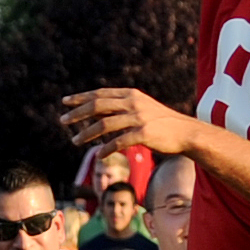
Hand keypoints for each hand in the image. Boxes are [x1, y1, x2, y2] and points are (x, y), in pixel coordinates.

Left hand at [58, 86, 195, 160]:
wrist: (186, 133)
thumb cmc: (161, 123)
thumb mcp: (141, 108)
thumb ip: (120, 107)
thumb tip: (94, 111)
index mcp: (131, 95)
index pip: (100, 94)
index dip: (81, 98)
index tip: (65, 102)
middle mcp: (133, 103)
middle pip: (97, 106)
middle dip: (77, 114)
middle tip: (62, 121)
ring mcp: (138, 118)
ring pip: (104, 125)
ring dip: (86, 134)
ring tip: (75, 141)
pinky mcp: (144, 134)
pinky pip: (118, 142)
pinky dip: (106, 149)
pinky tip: (99, 156)